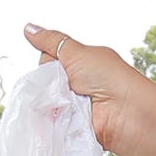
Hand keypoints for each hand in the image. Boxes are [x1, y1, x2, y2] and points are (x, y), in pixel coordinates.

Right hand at [25, 25, 155, 155]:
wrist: (126, 113)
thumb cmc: (108, 78)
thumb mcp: (76, 52)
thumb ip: (51, 42)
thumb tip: (29, 28)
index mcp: (81, 63)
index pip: (48, 58)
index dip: (48, 62)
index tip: (58, 67)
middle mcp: (78, 83)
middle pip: (45, 81)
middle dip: (48, 83)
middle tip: (63, 86)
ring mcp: (75, 105)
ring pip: (46, 101)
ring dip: (52, 102)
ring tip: (66, 103)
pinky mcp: (73, 126)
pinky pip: (52, 121)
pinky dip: (54, 119)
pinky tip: (62, 117)